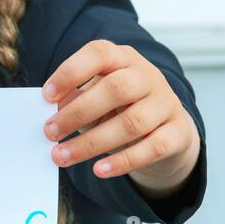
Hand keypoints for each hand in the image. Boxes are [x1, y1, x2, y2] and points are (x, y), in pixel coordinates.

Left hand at [41, 39, 200, 189]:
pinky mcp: (178, 133)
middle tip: (50, 132)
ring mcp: (166, 103)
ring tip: (62, 156)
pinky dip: (123, 161)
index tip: (46, 96)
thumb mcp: (96, 96)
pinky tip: (98, 170)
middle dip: (78, 113)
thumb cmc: (118, 108)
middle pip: (116, 89)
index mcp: (122, 58)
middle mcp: (147, 76)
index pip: (99, 53)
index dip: (71, 72)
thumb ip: (74, 99)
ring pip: (132, 123)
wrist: (165, 129)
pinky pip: (152, 148)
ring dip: (92, 143)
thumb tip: (52, 115)